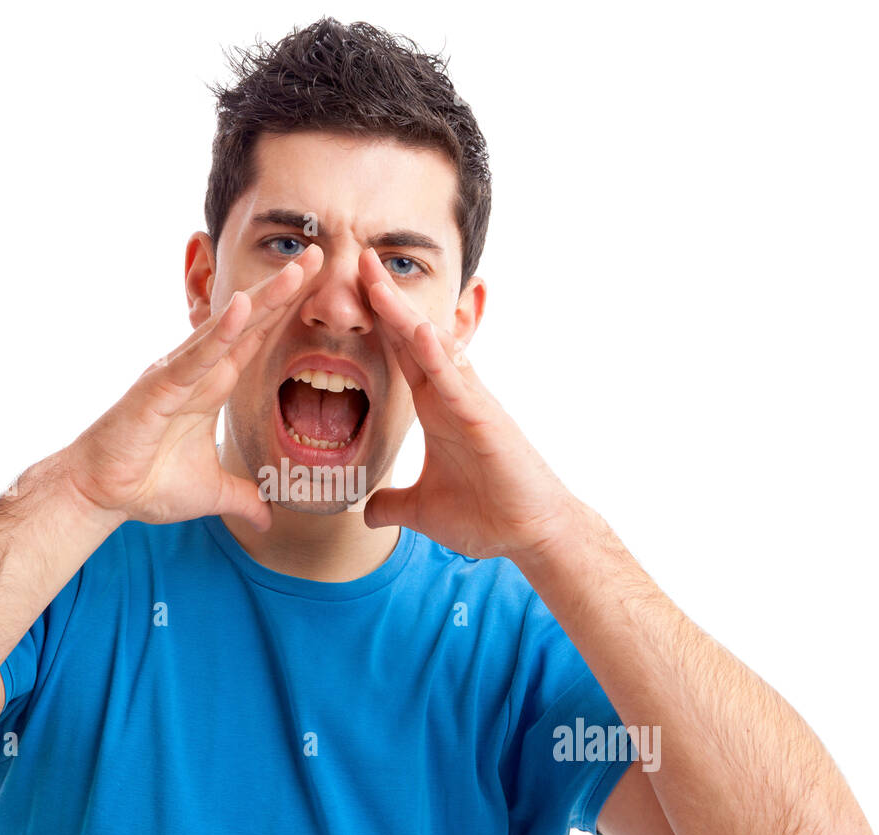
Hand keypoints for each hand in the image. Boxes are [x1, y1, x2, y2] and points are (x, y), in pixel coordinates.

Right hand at [61, 244, 324, 531]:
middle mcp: (198, 371)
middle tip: (322, 254)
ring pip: (227, 329)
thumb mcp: (213, 493)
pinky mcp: (159, 388)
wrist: (101, 495)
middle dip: (285, 289)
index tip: (320, 286)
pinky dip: (220, 333)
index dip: (287, 313)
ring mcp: (178, 375)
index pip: (258, 341)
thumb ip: (244, 498)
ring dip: (263, 298)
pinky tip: (244, 308)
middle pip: (250, 323)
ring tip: (297, 269)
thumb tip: (269, 517)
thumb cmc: (146, 484)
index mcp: (213, 387)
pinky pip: (195, 357)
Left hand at [359, 248, 582, 560]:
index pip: (400, 354)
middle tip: (357, 257)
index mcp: (434, 409)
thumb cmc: (486, 516)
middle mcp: (451, 396)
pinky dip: (440, 359)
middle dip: (385, 299)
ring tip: (375, 279)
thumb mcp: (422, 510)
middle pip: (412, 337)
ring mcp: (470, 404)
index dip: (376, 323)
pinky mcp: (487, 421)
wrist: (530, 534)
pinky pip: (458, 385)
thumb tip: (365, 512)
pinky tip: (420, 334)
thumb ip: (393, 503)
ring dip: (404, 315)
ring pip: (433, 350)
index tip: (348, 290)